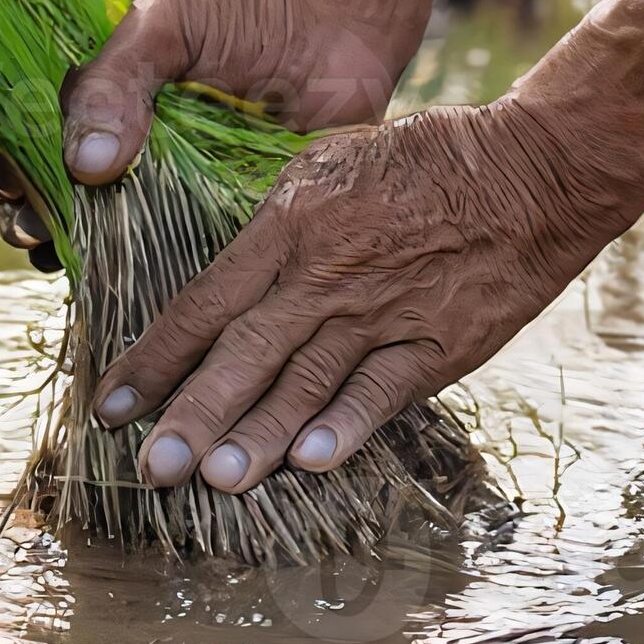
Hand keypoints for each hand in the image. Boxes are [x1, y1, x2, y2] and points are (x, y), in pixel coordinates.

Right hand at [0, 0, 436, 262]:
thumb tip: (83, 163)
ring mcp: (158, 199)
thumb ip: (115, 80)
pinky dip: (134, 291)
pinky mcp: (211, 233)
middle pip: (35, 201)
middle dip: (17, 216)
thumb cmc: (245, 14)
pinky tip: (118, 295)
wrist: (339, 28)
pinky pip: (162, 272)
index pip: (9, 138)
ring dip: (61, 260)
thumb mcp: (164, 28)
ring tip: (60, 258)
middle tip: (28, 221)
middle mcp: (113, 156)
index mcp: (89, 103)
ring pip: (88, 246)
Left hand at [94, 98, 643, 491]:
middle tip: (151, 469)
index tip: (110, 406)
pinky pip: (384, 391)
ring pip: (307, 380)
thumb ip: (271, 228)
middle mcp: (326, 273)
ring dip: (260, 433)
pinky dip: (348, 425)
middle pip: (244, 352)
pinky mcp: (437, 343)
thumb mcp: (326, 166)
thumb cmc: (419, 163)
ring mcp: (383, 312)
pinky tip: (311, 462)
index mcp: (289, 225)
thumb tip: (217, 281)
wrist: (532, 170)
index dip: (153, 358)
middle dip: (193, 414)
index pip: (203, 303)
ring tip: (218, 479)